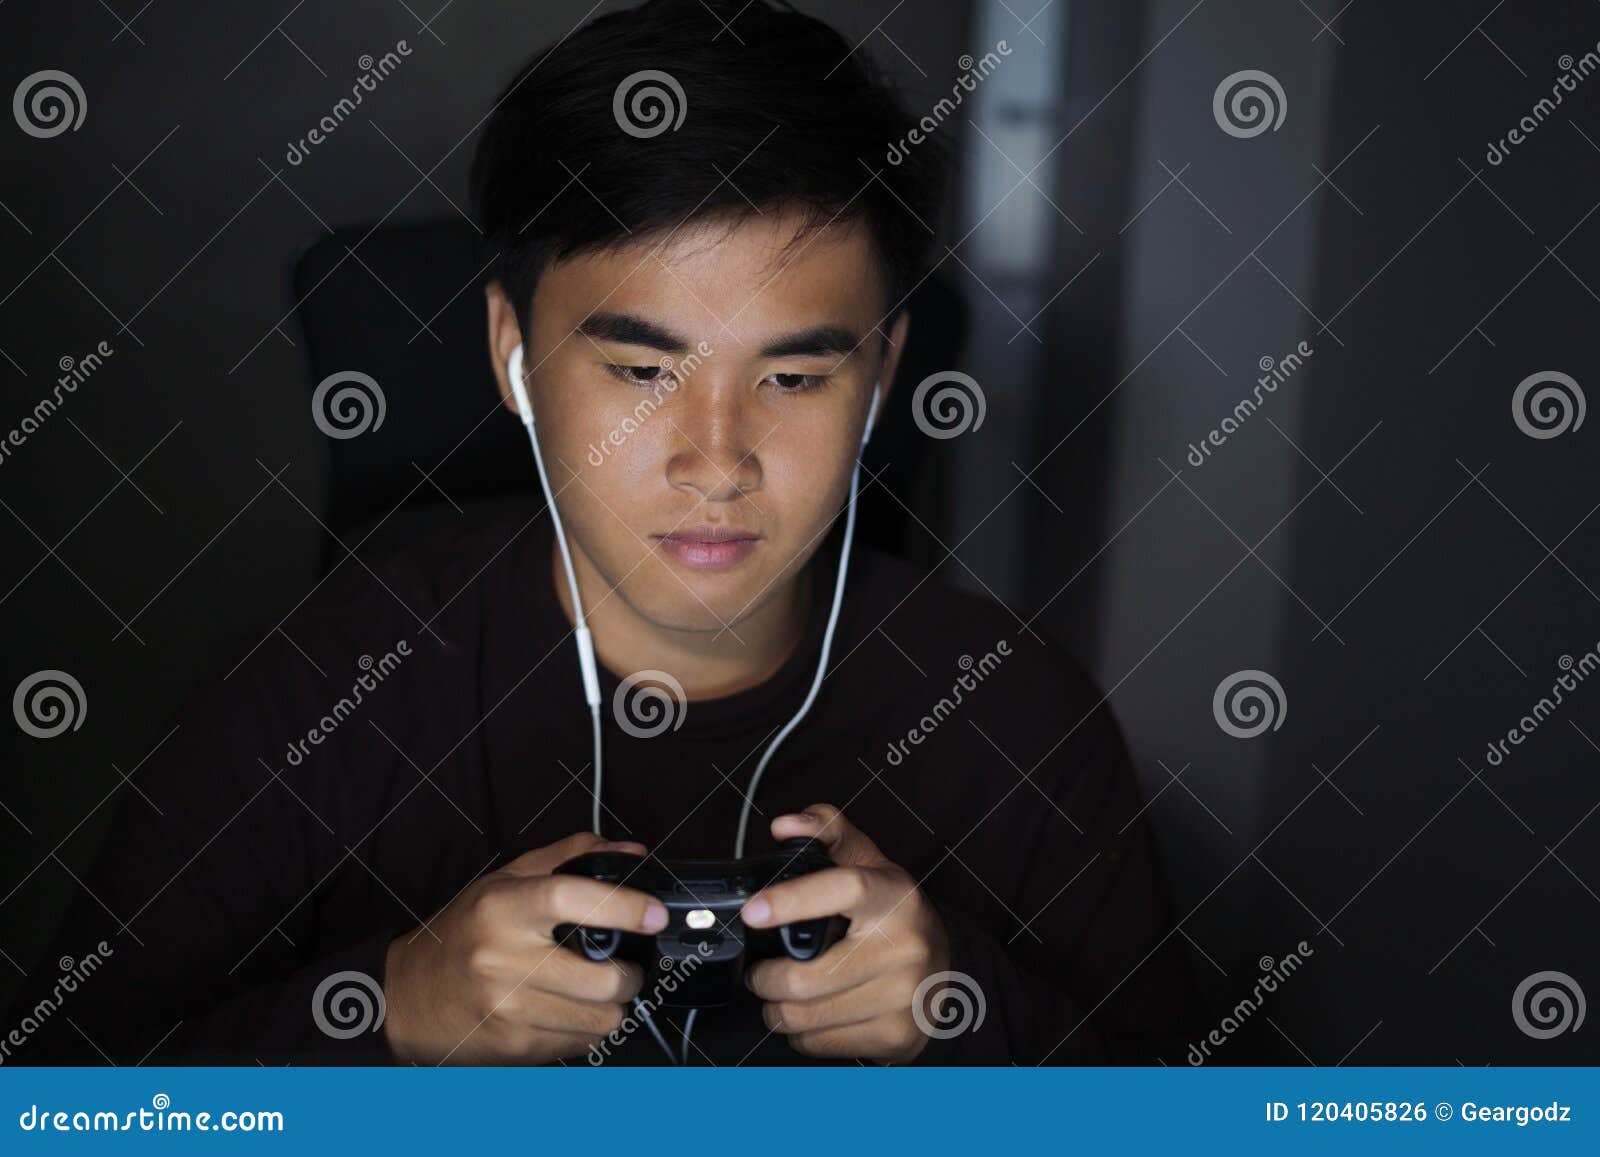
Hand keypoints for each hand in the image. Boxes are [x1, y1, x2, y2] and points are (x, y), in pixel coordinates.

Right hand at [382, 832, 667, 1063]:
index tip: (655, 913)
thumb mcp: (505, 881)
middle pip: (602, 978)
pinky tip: (569, 1013)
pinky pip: (579, 1044)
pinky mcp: (512, 1046)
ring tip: (599, 992)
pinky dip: (587, 1030)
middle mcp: (502, 959)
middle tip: (627, 967)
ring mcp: (508, 1008)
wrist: (406, 996)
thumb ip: (569, 858)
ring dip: (612, 1008)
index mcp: (502, 908)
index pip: (571, 898)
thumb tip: (630, 851)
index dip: (624, 905)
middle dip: (631, 975)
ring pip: (600, 1019)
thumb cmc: (461, 933)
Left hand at [742, 804, 948, 1061]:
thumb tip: (784, 825)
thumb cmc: (896, 916)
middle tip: (760, 971)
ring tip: (781, 994)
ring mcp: (901, 996)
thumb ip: (829, 833)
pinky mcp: (895, 1036)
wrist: (947, 971)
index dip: (792, 900)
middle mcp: (903, 947)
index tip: (753, 911)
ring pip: (804, 1017)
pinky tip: (813, 1015)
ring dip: (777, 1010)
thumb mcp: (870, 865)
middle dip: (764, 978)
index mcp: (892, 896)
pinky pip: (819, 1043)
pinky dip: (802, 1033)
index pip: (842, 890)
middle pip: (805, 977)